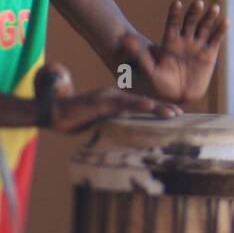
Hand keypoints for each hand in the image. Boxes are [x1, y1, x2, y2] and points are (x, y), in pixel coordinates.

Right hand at [38, 63, 181, 133]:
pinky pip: (124, 104)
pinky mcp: (102, 102)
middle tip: (180, 114)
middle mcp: (114, 96)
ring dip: (157, 108)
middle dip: (162, 108)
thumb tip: (122, 136)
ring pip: (138, 102)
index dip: (156, 110)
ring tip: (173, 113)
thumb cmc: (73, 120)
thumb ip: (110, 125)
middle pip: (143, 103)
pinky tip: (151, 108)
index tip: (173, 115)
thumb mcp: (96, 123)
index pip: (139, 106)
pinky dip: (139, 105)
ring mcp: (108, 97)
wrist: (52, 114)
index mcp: (113, 101)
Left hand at [119, 0, 227, 103]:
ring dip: (210, 17)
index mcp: (170, 42)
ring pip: (205, 27)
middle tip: (198, 3)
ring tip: (215, 8)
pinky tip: (225, 21)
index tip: (177, 3)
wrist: (179, 96)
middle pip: (190, 22)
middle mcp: (185, 40)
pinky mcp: (210, 53)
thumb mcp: (149, 69)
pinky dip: (221, 29)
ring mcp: (198, 46)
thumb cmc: (161, 84)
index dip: (174, 13)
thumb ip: (139, 54)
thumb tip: (124, 39)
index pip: (172, 23)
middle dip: (194, 12)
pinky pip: (216, 39)